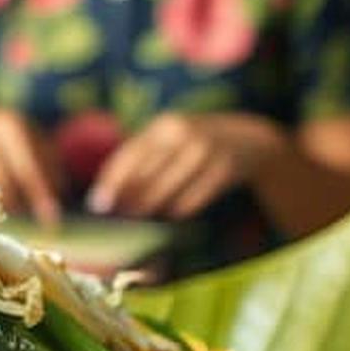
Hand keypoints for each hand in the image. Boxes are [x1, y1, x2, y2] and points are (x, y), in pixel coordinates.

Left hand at [88, 113, 284, 219]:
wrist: (252, 139)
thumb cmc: (198, 142)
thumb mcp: (172, 137)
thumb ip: (144, 157)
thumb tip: (109, 192)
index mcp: (165, 125)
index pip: (129, 155)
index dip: (111, 182)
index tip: (98, 205)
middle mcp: (184, 133)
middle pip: (146, 177)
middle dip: (128, 203)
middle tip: (115, 223)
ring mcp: (206, 151)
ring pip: (168, 193)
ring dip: (150, 212)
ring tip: (137, 226)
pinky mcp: (224, 171)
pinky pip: (192, 201)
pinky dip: (177, 213)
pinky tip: (168, 221)